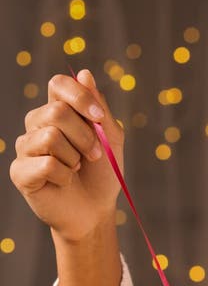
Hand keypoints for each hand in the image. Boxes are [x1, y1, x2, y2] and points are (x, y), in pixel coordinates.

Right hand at [10, 69, 122, 242]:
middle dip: (84, 136)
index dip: (78, 96)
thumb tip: (84, 74)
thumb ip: (99, 109)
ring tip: (76, 168)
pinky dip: (64, 175)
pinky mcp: (19, 171)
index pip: (58, 84)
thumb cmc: (102, 174)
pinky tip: (64, 182)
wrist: (95, 211)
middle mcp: (37, 124)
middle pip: (56, 112)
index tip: (98, 118)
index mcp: (58, 110)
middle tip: (94, 155)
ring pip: (50, 137)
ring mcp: (25, 147)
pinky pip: (45, 164)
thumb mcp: (110, 139)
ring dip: (74, 157)